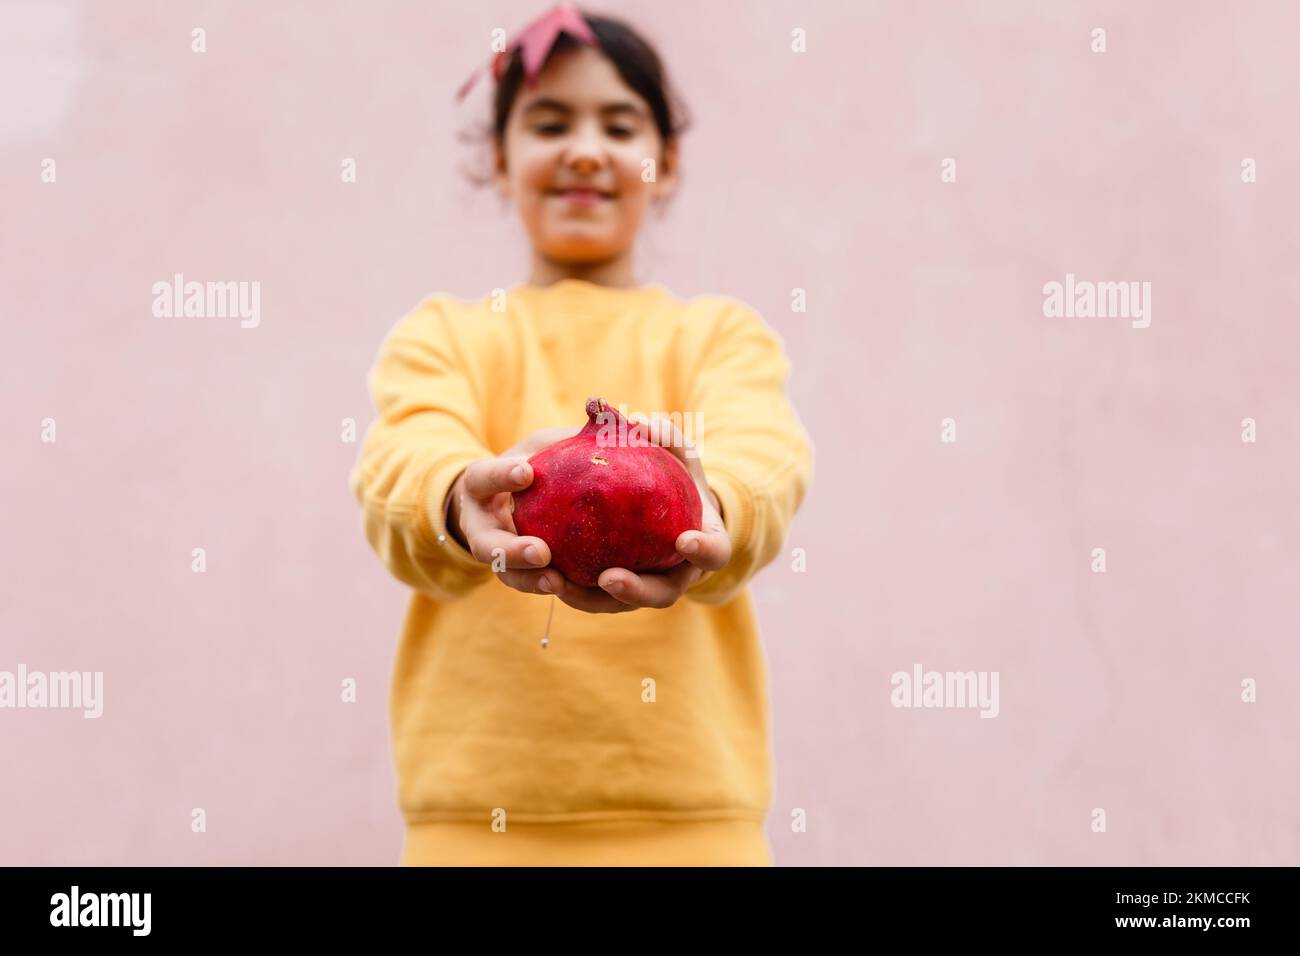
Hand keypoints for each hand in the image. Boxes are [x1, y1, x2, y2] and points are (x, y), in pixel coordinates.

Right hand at [445, 427, 579, 595]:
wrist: (510, 500)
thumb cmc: (535, 465)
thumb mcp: (544, 444)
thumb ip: (574, 437)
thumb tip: (632, 421)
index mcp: (482, 483)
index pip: (485, 477)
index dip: (502, 476)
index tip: (527, 472)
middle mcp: (481, 523)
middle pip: (487, 543)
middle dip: (511, 550)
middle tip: (542, 551)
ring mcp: (494, 553)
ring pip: (505, 573)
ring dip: (529, 580)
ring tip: (558, 582)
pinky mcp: (514, 573)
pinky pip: (529, 585)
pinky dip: (548, 589)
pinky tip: (576, 589)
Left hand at [552, 412, 730, 613]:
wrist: (656, 505)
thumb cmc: (673, 475)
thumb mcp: (675, 453)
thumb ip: (664, 437)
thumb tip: (639, 422)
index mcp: (704, 544)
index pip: (713, 552)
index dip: (703, 550)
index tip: (684, 540)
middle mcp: (677, 573)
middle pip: (663, 593)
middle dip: (636, 591)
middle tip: (609, 578)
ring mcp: (646, 586)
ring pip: (621, 604)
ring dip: (592, 599)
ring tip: (562, 584)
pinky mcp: (615, 592)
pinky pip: (593, 596)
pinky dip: (572, 589)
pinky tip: (545, 575)